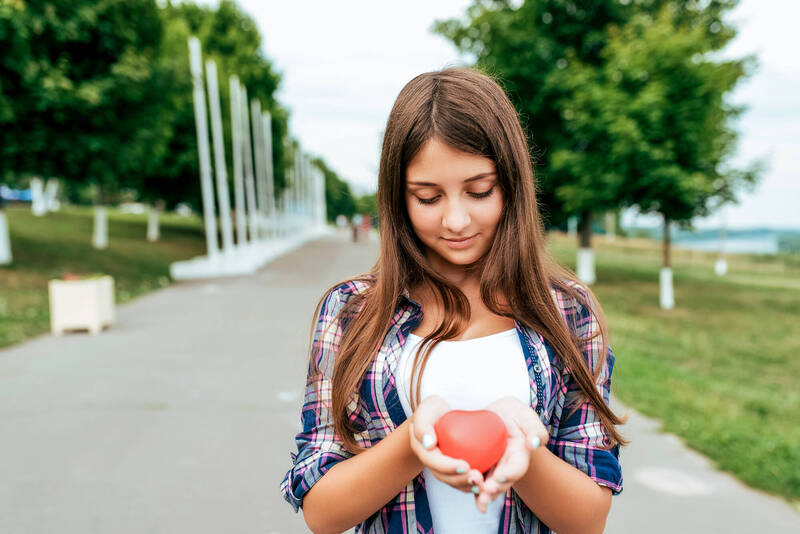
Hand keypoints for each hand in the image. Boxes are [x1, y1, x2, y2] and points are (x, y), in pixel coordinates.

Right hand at [409, 395, 485, 494]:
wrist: (440, 416)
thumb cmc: (433, 410)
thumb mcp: (427, 410)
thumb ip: (422, 425)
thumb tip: (429, 444)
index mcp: (422, 450)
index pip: (434, 461)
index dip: (448, 467)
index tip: (465, 466)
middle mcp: (431, 462)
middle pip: (443, 476)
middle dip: (460, 480)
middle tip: (477, 478)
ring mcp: (441, 467)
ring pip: (453, 482)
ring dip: (467, 485)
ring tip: (482, 484)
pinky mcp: (452, 469)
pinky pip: (461, 480)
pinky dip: (471, 484)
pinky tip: (485, 484)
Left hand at [474, 396, 548, 512]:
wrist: (498, 415)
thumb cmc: (514, 414)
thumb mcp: (526, 417)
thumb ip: (534, 428)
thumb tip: (535, 443)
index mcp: (520, 454)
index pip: (517, 466)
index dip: (510, 472)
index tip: (501, 475)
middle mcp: (508, 465)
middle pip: (504, 481)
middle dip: (496, 488)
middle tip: (486, 490)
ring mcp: (495, 469)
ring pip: (491, 485)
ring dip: (486, 494)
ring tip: (480, 500)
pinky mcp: (482, 468)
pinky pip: (479, 481)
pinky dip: (476, 491)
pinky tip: (475, 501)